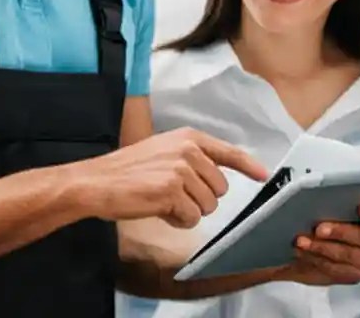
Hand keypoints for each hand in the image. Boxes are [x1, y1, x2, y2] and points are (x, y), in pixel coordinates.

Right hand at [74, 127, 268, 228]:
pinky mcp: (172, 191)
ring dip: (188, 211)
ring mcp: (181, 170)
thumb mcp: (162, 152)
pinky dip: (177, 220)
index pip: (228, 152)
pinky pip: (191, 218)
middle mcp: (188, 150)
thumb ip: (190, 158)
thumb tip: (217, 178)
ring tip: (162, 201)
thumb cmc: (126, 171)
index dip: (248, 165)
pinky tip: (158, 210)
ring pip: (208, 205)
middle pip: (220, 188)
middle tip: (172, 195)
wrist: (96, 182)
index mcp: (187, 138)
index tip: (263, 174)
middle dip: (201, 199)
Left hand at [279, 203, 359, 285]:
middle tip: (320, 228)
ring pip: (350, 256)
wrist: (315, 243)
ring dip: (324, 248)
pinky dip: (318, 259)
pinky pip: (338, 270)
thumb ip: (342, 199)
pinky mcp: (354, 274)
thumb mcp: (338, 203)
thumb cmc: (332, 216)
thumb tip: (330, 190)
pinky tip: (304, 252)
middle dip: (342, 232)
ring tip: (303, 241)